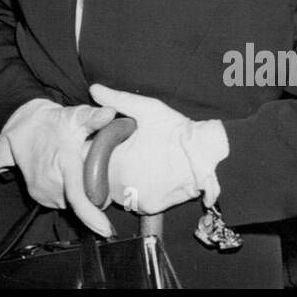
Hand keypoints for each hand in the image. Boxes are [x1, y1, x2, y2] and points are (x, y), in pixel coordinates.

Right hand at [0, 100, 116, 236]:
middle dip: (93, 193)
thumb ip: (92, 116)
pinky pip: (62, 201)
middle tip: (94, 171)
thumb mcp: (73, 115)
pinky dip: (69, 192)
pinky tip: (66, 174)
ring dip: (80, 191)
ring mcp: (42, 191)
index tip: (105, 230)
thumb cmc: (53, 122)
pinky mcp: (38, 196)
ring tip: (76, 168)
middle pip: (82, 201)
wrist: (23, 128)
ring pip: (72, 202)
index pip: (78, 197)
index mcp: (62, 164)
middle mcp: (50, 183)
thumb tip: (109, 113)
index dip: (91, 216)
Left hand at [89, 84, 227, 214]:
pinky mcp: (150, 208)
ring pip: (114, 190)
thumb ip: (116, 99)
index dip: (94, 148)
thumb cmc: (175, 129)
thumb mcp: (147, 109)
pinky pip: (131, 199)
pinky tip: (143, 173)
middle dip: (105, 163)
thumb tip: (93, 89)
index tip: (103, 141)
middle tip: (120, 149)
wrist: (205, 153)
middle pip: (100, 176)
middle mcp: (124, 187)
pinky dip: (132, 189)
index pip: (91, 159)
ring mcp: (137, 200)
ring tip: (133, 160)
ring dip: (117, 177)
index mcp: (119, 163)